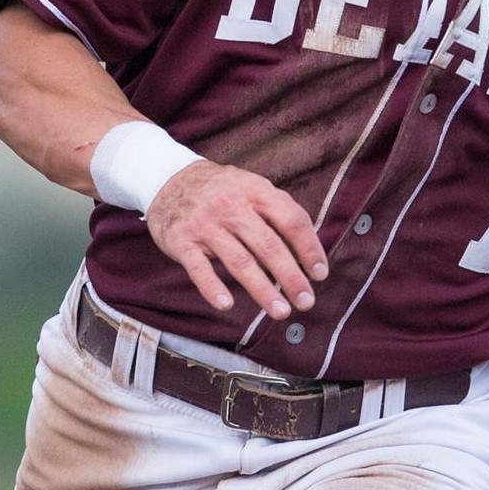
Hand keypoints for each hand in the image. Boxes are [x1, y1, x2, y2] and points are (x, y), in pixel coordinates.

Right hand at [144, 160, 328, 319]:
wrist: (167, 178)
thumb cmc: (221, 190)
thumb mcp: (251, 188)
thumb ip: (278, 213)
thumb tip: (309, 251)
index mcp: (256, 191)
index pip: (291, 220)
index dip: (309, 248)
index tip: (321, 274)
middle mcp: (232, 205)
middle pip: (269, 245)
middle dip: (291, 277)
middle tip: (306, 301)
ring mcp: (205, 224)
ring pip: (239, 261)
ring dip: (262, 290)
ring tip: (281, 311)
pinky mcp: (182, 241)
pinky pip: (199, 268)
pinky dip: (212, 287)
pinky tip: (227, 305)